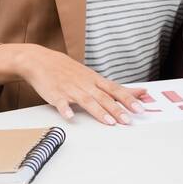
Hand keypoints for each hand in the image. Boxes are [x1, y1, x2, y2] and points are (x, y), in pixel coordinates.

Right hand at [12, 44, 145, 124]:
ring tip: (109, 122)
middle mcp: (86, 84)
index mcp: (96, 80)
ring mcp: (71, 89)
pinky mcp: (56, 94)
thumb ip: (114, 88)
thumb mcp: (94, 76)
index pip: (116, 90)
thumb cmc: (70, 71)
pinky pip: (61, 103)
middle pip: (104, 97)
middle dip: (118, 109)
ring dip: (98, 111)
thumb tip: (139, 92)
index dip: (128, 99)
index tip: (140, 108)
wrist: (41, 61)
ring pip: (87, 101)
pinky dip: (65, 109)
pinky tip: (70, 116)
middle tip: (128, 120)